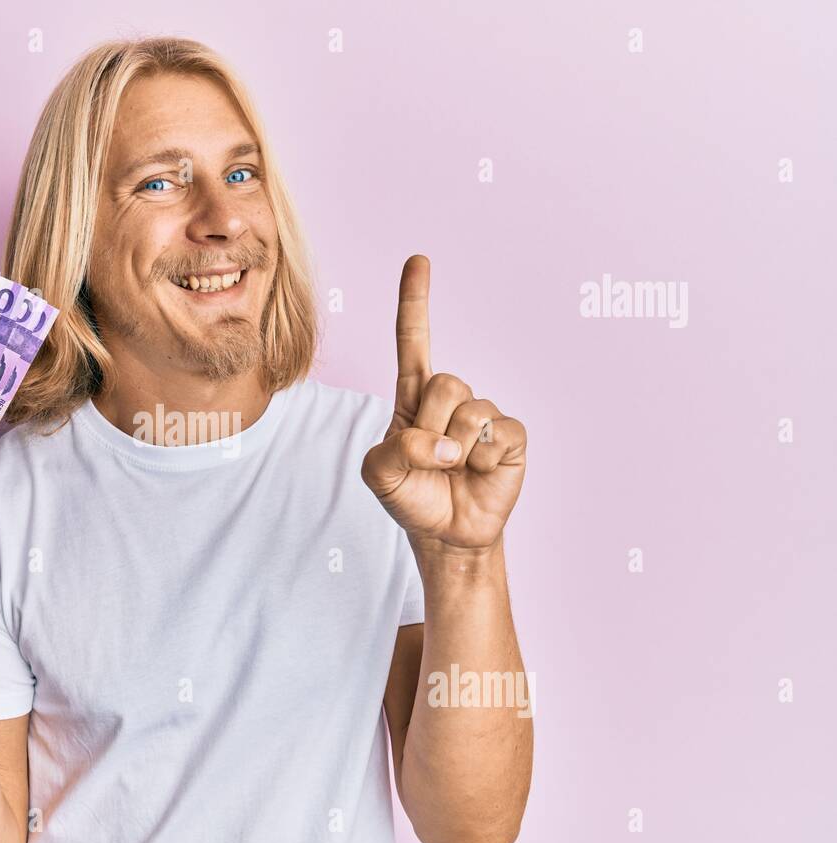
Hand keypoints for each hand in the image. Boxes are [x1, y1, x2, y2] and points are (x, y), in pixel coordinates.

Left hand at [361, 255, 526, 553]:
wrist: (445, 534)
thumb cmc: (411, 496)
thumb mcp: (379, 474)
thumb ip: (394, 451)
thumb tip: (443, 444)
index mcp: (414, 398)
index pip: (413, 342)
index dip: (415, 302)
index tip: (418, 260)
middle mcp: (452, 400)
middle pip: (445, 382)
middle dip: (431, 425)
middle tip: (431, 458)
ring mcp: (484, 416)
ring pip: (470, 410)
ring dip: (455, 448)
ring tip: (453, 468)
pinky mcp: (510, 438)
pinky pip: (497, 434)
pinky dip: (482, 460)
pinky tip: (480, 472)